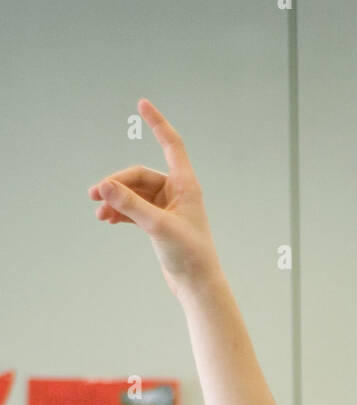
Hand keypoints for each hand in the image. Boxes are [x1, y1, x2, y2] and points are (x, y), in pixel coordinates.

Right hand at [88, 98, 220, 296]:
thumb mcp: (157, 227)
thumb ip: (130, 205)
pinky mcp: (158, 224)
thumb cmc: (189, 255)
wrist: (197, 285)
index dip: (157, 123)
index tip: (142, 104)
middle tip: (95, 196)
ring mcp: (166, 208)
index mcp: (185, 185)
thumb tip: (104, 185)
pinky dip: (120, 212)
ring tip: (98, 213)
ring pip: (134, 194)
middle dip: (117, 184)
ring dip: (116, 200)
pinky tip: (106, 219)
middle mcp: (177, 193)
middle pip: (140, 176)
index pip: (171, 144)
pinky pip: (134, 209)